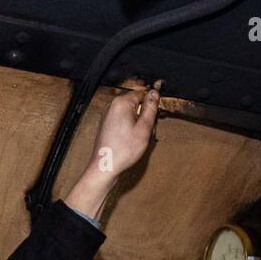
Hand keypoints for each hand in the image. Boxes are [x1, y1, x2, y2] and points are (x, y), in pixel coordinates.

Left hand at [65, 82, 161, 220]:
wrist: (105, 166)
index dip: (151, 105)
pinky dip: (129, 128)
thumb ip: (151, 108)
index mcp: (121, 102)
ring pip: (129, 113)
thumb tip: (155, 93)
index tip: (154, 117)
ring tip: (138, 138)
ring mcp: (107, 114)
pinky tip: (130, 140)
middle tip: (146, 131)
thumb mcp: (144, 128)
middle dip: (143, 115)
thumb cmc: (124, 150)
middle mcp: (112, 105)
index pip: (142, 93)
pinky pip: (122, 120)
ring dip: (137, 123)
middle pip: (135, 103)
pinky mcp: (106, 124)